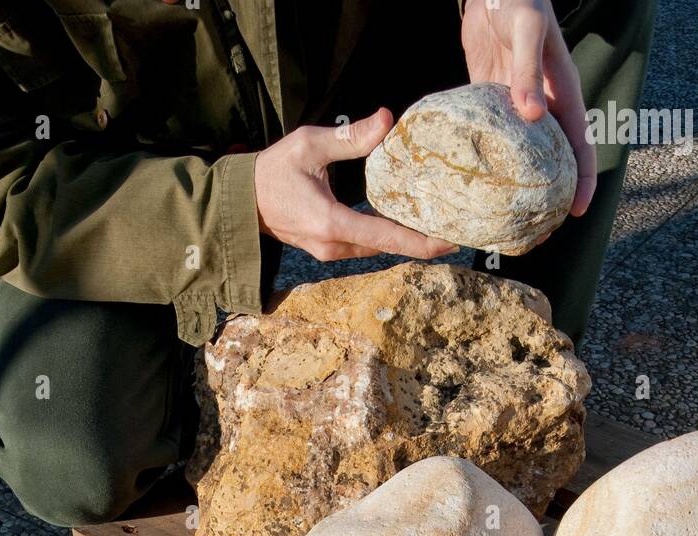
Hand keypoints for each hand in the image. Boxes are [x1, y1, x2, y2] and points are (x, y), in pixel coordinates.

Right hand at [254, 109, 458, 261]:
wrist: (241, 203)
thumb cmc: (272, 171)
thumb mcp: (309, 145)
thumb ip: (350, 137)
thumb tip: (387, 121)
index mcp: (331, 222)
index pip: (386, 238)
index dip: (421, 243)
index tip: (450, 242)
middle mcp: (333, 245)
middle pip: (388, 248)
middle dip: (421, 242)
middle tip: (456, 231)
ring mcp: (329, 252)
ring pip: (377, 249)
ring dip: (405, 240)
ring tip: (437, 226)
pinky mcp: (327, 250)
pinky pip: (365, 246)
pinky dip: (387, 237)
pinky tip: (406, 224)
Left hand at [461, 0, 595, 217]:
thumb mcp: (527, 31)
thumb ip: (527, 71)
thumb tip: (532, 116)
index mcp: (562, 93)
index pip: (579, 144)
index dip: (583, 179)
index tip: (577, 211)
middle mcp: (542, 106)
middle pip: (552, 160)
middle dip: (550, 195)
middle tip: (538, 231)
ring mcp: (516, 106)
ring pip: (521, 155)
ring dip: (516, 186)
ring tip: (504, 221)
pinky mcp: (489, 101)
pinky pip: (490, 138)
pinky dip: (484, 160)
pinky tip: (470, 185)